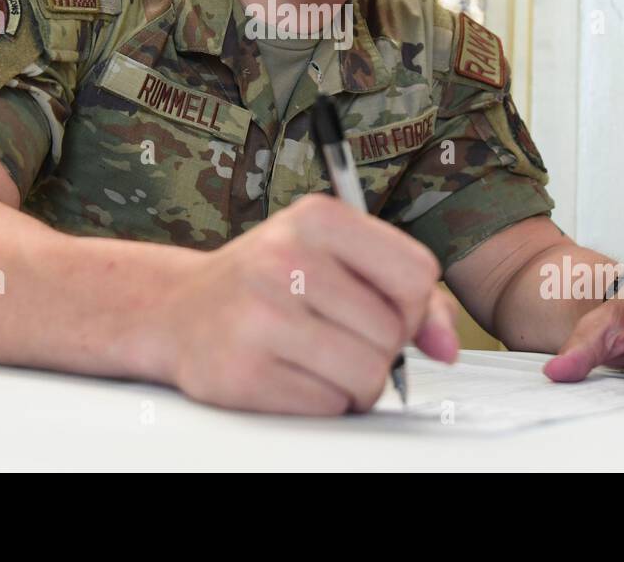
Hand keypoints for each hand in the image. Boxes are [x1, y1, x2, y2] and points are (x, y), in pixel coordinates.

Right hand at [155, 193, 459, 414]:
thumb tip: (446, 347)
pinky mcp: (242, 373)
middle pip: (391, 332)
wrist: (177, 310)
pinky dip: (323, 402)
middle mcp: (285, 258)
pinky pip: (328, 406)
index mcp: (316, 217)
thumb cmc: (269, 282)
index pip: (416, 273)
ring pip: (366, 374)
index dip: (411, 305)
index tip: (381, 307)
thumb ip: (406, 294)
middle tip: (340, 336)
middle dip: (380, 349)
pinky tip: (294, 375)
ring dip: (355, 382)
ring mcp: (259, 316)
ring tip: (320, 359)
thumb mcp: (335, 259)